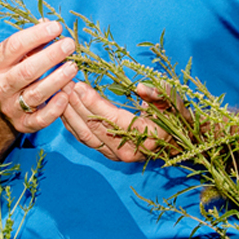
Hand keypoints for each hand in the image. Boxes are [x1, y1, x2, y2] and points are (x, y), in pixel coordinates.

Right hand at [0, 20, 77, 133]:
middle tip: (69, 45)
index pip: (14, 46)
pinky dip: (54, 109)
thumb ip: (30, 42)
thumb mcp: (11, 56)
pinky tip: (66, 95)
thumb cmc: (9, 73)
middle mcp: (0, 86)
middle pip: (26, 71)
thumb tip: (49, 24)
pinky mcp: (22, 124)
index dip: (36, 35)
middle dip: (50, 56)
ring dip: (57, 80)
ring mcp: (10, 107)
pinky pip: (40, 119)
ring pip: (35, 94)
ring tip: (73, 67)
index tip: (56, 27)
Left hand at [61, 81, 175, 163]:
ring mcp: (115, 154)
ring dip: (69, 114)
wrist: (179, 140)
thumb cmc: (176, 117)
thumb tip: (140, 88)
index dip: (93, 102)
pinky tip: (63, 108)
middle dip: (75, 104)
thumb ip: (158, 94)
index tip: (79, 85)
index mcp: (143, 137)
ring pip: (84, 135)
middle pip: (92, 127)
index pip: (110, 118)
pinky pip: (85, 139)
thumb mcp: (173, 101)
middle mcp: (125, 150)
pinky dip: (72, 123)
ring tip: (60, 92)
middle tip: (63, 84)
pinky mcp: (108, 153)